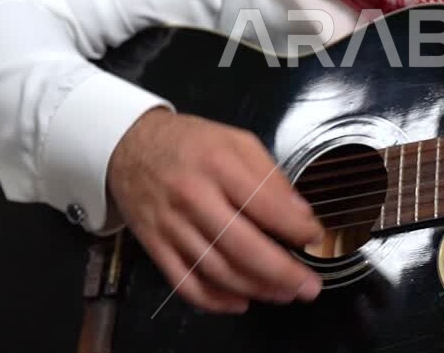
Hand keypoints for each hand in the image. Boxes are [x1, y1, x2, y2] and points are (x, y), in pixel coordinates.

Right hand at [107, 108, 324, 313]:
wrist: (129, 146)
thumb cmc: (189, 143)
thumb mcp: (236, 140)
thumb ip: (270, 175)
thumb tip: (300, 213)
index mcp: (218, 165)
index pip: (265, 204)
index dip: (296, 228)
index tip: (314, 237)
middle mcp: (193, 198)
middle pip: (242, 247)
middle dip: (283, 272)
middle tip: (309, 285)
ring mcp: (171, 226)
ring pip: (217, 270)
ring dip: (256, 289)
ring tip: (284, 294)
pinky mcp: (155, 246)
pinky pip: (185, 283)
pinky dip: (215, 300)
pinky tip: (241, 301)